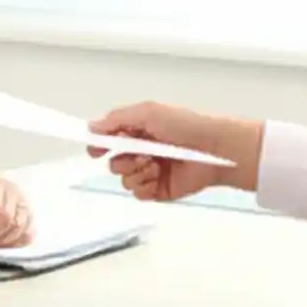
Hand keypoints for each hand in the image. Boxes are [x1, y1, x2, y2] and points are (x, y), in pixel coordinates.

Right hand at [87, 102, 264, 201]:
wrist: (214, 149)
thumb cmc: (186, 125)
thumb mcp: (149, 112)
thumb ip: (117, 119)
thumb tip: (91, 127)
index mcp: (139, 131)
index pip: (109, 140)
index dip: (99, 145)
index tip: (95, 150)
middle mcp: (142, 152)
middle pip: (113, 163)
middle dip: (121, 159)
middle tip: (140, 154)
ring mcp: (150, 172)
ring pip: (124, 180)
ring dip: (135, 172)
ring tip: (154, 164)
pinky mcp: (159, 190)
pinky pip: (138, 194)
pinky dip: (144, 185)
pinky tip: (158, 176)